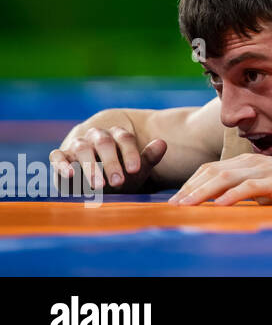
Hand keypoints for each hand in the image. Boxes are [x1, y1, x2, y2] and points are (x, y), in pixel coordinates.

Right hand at [50, 125, 166, 191]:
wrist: (99, 189)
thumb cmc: (121, 178)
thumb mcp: (137, 171)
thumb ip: (149, 157)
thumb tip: (162, 143)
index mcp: (117, 135)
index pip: (125, 138)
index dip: (131, 153)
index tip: (135, 170)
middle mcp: (97, 136)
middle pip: (104, 142)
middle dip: (111, 163)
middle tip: (119, 182)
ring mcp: (78, 144)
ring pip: (82, 148)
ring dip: (90, 166)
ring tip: (98, 186)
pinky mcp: (60, 156)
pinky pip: (57, 156)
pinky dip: (62, 164)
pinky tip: (70, 174)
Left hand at [169, 153, 271, 205]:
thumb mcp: (264, 190)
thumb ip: (244, 192)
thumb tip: (221, 206)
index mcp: (246, 162)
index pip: (210, 169)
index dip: (191, 183)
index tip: (176, 199)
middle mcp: (252, 162)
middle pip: (212, 171)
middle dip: (189, 188)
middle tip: (172, 206)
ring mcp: (264, 169)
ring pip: (224, 178)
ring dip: (202, 192)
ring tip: (186, 205)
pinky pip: (249, 187)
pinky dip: (231, 195)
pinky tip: (219, 205)